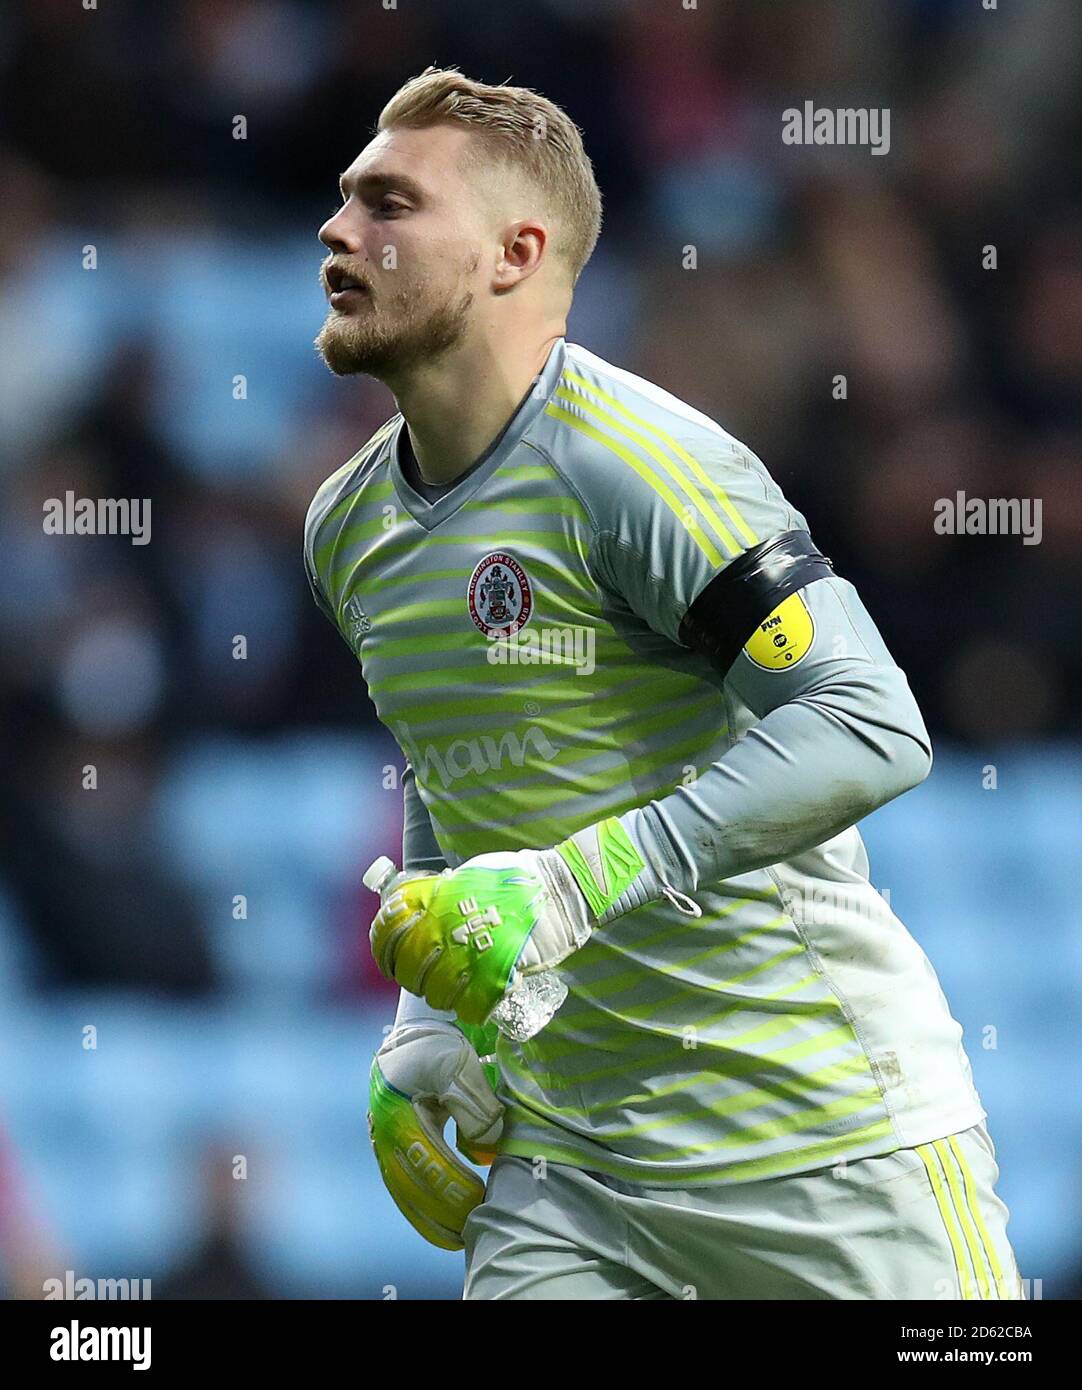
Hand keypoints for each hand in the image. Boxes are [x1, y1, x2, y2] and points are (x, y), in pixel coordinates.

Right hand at [368, 1020, 503, 1249]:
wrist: (415, 1033)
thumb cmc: (439, 1047)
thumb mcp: (458, 1066)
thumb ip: (474, 1106)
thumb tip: (487, 1151)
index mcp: (397, 1111)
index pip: (424, 1158)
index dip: (450, 1183)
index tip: (478, 1198)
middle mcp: (383, 1132)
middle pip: (409, 1183)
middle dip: (441, 1210)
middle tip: (473, 1227)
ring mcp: (382, 1141)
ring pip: (402, 1191)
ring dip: (429, 1218)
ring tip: (458, 1239)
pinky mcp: (389, 1147)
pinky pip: (401, 1185)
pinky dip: (419, 1209)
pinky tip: (442, 1227)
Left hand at [370, 849, 592, 1024]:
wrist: (561, 889)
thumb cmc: (517, 878)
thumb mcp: (469, 874)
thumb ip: (442, 892)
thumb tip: (419, 907)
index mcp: (439, 901)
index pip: (391, 930)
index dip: (383, 948)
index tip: (387, 958)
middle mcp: (449, 929)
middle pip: (411, 968)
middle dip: (412, 978)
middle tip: (421, 978)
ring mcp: (472, 955)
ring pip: (437, 992)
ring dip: (438, 996)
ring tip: (447, 992)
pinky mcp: (498, 977)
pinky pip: (469, 1006)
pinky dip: (467, 1009)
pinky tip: (471, 1003)